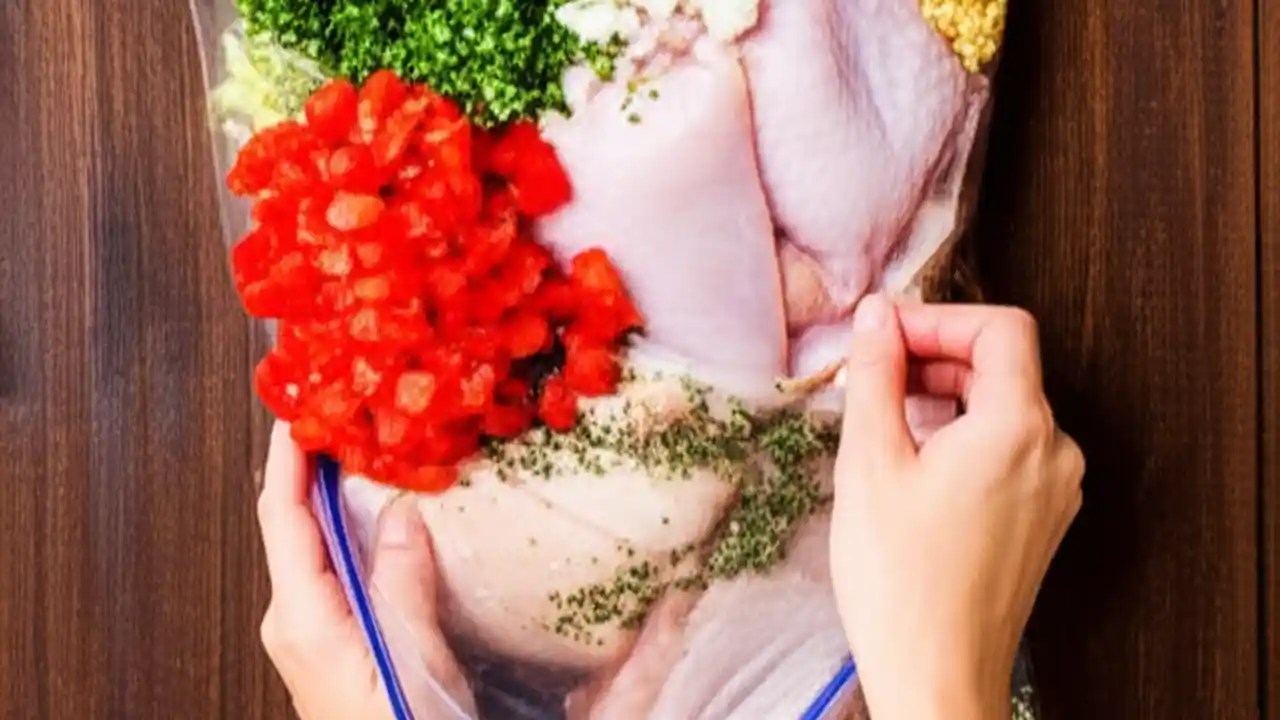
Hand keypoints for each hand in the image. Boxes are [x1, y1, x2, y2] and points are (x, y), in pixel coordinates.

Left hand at [256, 422, 475, 719]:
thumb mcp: (412, 659)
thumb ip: (402, 584)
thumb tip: (401, 514)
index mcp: (302, 619)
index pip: (282, 516)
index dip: (288, 455)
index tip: (300, 404)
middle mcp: (296, 620)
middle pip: (292, 522)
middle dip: (312, 462)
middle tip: (345, 409)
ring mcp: (314, 631)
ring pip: (317, 543)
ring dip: (336, 492)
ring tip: (368, 444)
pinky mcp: (338, 639)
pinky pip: (338, 566)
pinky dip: (355, 526)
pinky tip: (387, 510)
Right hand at [830, 296, 1083, 719]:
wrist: (936, 675)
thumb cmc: (900, 580)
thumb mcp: (871, 461)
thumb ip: (875, 375)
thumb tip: (877, 316)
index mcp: (1019, 427)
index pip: (999, 328)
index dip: (938, 319)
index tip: (885, 334)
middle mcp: (1053, 452)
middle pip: (1001, 367)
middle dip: (932, 358)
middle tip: (868, 375)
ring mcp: (1054, 489)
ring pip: (1002, 409)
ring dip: (943, 399)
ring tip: (881, 423)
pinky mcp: (1041, 519)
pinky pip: (1007, 451)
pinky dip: (962, 437)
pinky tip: (911, 465)